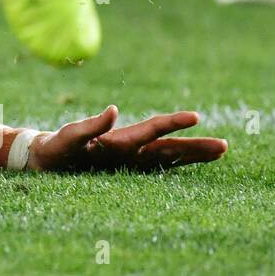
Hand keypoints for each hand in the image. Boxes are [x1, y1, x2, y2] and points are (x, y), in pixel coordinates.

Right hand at [28, 106, 227, 171]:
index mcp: (118, 149)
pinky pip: (162, 161)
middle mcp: (130, 158)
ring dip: (194, 154)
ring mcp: (133, 163)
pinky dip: (180, 158)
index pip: (150, 133)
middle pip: (169, 152)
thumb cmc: (59, 148)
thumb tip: (113, 110)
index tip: (196, 116)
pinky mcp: (131, 163)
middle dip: (196, 149)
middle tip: (224, 147)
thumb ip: (91, 125)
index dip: (172, 124)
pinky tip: (195, 155)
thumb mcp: (69, 136)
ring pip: (170, 158)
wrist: (50, 165)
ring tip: (221, 150)